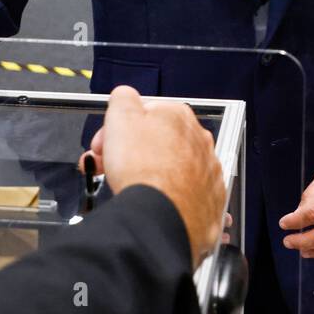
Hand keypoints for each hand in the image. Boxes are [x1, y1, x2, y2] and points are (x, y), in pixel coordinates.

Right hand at [88, 86, 223, 268]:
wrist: (161, 218)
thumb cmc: (144, 171)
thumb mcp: (120, 118)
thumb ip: (123, 98)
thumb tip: (125, 95)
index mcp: (179, 117)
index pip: (144, 114)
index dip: (116, 130)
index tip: (103, 145)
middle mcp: (199, 141)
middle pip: (158, 142)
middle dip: (129, 152)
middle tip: (106, 166)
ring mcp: (208, 172)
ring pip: (172, 168)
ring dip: (149, 174)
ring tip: (128, 187)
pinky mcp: (209, 201)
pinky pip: (186, 193)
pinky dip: (170, 196)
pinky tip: (153, 201)